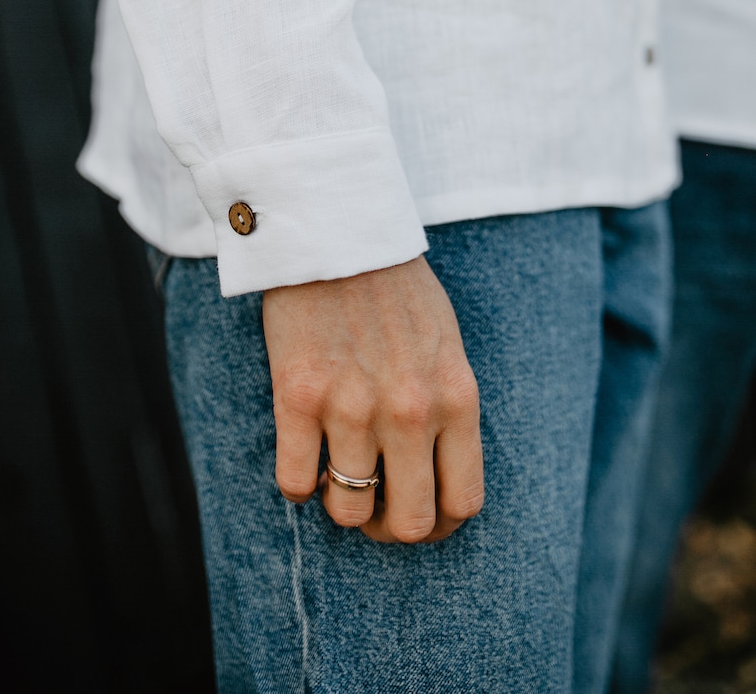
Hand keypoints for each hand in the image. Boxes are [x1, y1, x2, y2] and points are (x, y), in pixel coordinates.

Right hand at [262, 255, 483, 542]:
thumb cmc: (394, 286)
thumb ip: (447, 408)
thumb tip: (436, 471)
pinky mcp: (299, 398)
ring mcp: (353, 407)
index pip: (463, 502)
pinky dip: (298, 482)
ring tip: (335, 470)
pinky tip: (302, 451)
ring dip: (341, 501)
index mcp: (457, 398)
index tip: (417, 511)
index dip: (439, 523)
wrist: (337, 232)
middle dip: (391, 527)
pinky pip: (295, 483)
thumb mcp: (445, 345)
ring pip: (349, 510)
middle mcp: (411, 412)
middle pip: (411, 523)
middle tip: (373, 504)